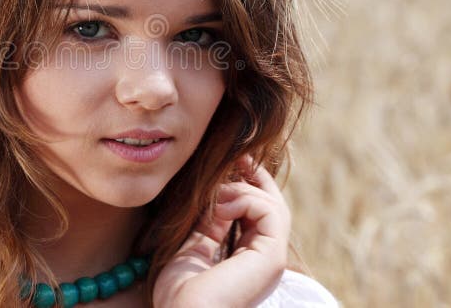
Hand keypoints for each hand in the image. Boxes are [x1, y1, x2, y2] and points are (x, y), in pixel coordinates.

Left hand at [152, 155, 290, 307]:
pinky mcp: (272, 257)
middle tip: (238, 155)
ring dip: (239, 190)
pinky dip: (243, 198)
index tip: (235, 160)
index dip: (248, 184)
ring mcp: (270, 259)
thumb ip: (207, 222)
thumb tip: (216, 192)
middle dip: (255, 176)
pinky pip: (267, 209)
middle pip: (272, 205)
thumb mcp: (192, 247)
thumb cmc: (178, 294)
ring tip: (214, 201)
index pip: (258, 214)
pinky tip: (221, 207)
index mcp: (247, 260)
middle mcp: (264, 259)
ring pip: (270, 203)